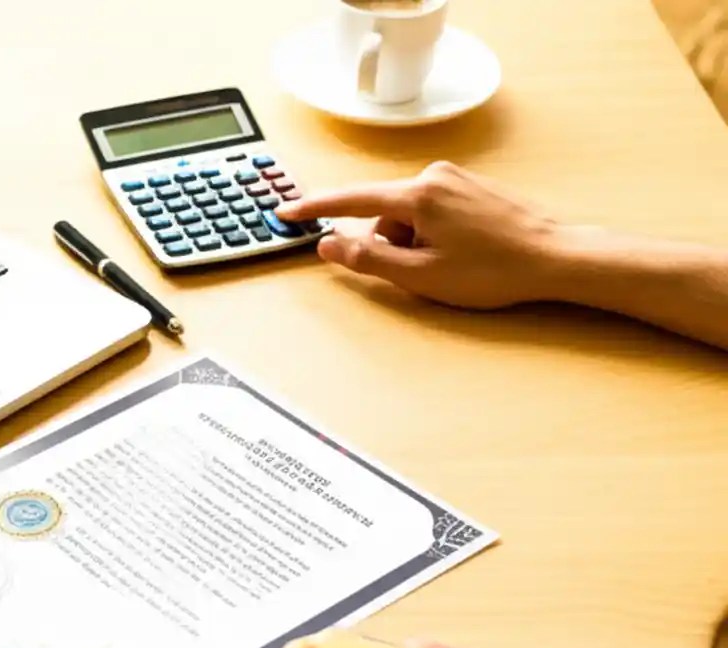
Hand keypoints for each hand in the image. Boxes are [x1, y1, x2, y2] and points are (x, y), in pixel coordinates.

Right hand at [277, 161, 572, 309]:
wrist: (557, 256)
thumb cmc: (494, 271)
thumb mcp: (422, 276)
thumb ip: (368, 258)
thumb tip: (328, 243)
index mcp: (417, 197)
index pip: (350, 200)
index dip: (314, 208)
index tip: (286, 211)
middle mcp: (432, 176)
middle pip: (384, 214)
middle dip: (390, 245)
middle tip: (422, 273)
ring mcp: (454, 177)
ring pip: (408, 214)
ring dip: (415, 242)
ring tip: (451, 264)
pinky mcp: (470, 185)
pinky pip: (431, 209)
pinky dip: (433, 233)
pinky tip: (463, 252)